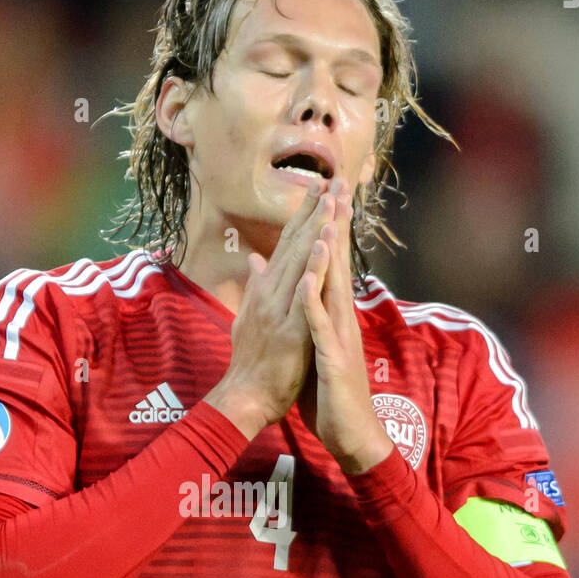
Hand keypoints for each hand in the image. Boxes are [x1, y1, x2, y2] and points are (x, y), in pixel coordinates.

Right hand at [204, 179, 335, 437]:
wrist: (245, 397)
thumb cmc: (251, 363)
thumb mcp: (248, 317)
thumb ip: (253, 285)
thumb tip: (254, 259)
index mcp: (266, 291)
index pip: (288, 245)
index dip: (304, 215)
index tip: (319, 188)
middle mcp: (271, 293)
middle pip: (296, 244)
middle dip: (315, 211)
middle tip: (333, 180)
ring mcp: (279, 309)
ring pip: (300, 261)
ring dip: (317, 228)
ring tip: (331, 199)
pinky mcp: (289, 329)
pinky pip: (304, 294)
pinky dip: (313, 268)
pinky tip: (323, 246)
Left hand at [297, 181, 394, 474]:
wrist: (351, 434)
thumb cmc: (330, 393)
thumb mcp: (313, 348)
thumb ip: (306, 316)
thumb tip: (299, 290)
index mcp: (332, 314)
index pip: (330, 262)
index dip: (327, 225)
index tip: (326, 189)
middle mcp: (341, 318)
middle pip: (338, 263)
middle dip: (336, 223)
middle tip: (338, 182)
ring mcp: (339, 337)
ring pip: (334, 288)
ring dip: (331, 254)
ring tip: (327, 218)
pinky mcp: (334, 359)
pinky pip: (321, 327)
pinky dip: (315, 303)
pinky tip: (309, 281)